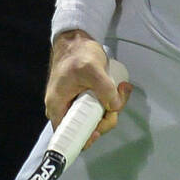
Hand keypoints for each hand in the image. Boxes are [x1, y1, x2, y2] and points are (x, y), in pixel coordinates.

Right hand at [44, 31, 131, 148]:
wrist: (75, 40)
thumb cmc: (77, 54)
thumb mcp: (91, 70)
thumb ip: (104, 89)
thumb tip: (115, 107)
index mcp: (58, 107)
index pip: (67, 135)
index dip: (84, 138)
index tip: (98, 130)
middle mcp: (64, 109)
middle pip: (86, 128)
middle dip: (105, 118)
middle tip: (116, 101)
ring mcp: (74, 105)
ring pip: (95, 118)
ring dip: (112, 107)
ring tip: (121, 88)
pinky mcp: (84, 99)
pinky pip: (98, 108)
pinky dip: (110, 101)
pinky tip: (120, 88)